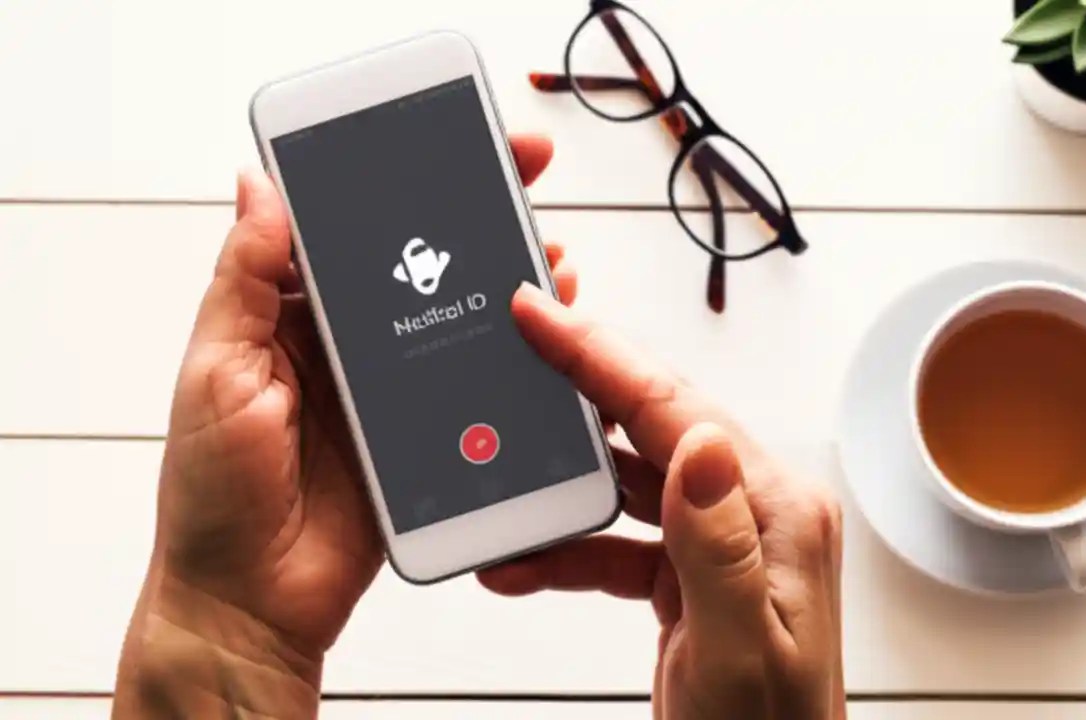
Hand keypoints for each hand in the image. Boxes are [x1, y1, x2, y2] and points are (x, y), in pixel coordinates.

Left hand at [114, 136, 574, 718]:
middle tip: (523, 177)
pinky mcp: (422, 436)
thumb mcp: (216, 372)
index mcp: (286, 314)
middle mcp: (343, 342)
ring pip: (455, 318)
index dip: (395, 179)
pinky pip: (472, 386)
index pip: (348, 227)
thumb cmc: (212, 493)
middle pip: (417, 261)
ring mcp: (388, 389)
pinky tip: (544, 339)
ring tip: (548, 257)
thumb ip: (245, 281)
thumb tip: (259, 186)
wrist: (251, 602)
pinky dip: (511, 359)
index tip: (445, 141)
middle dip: (472, 215)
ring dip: (503, 284)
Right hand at [478, 287, 845, 719]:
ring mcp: (725, 544)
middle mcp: (756, 514)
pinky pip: (621, 544)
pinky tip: (521, 561)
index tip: (543, 317)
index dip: (602, 357)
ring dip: (562, 484)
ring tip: (502, 463)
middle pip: (653, 426)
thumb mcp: (738, 652)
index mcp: (778, 513)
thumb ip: (718, 548)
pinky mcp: (694, 578)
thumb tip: (700, 443)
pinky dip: (569, 549)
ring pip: (629, 483)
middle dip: (579, 388)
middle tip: (516, 346)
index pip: (679, 413)